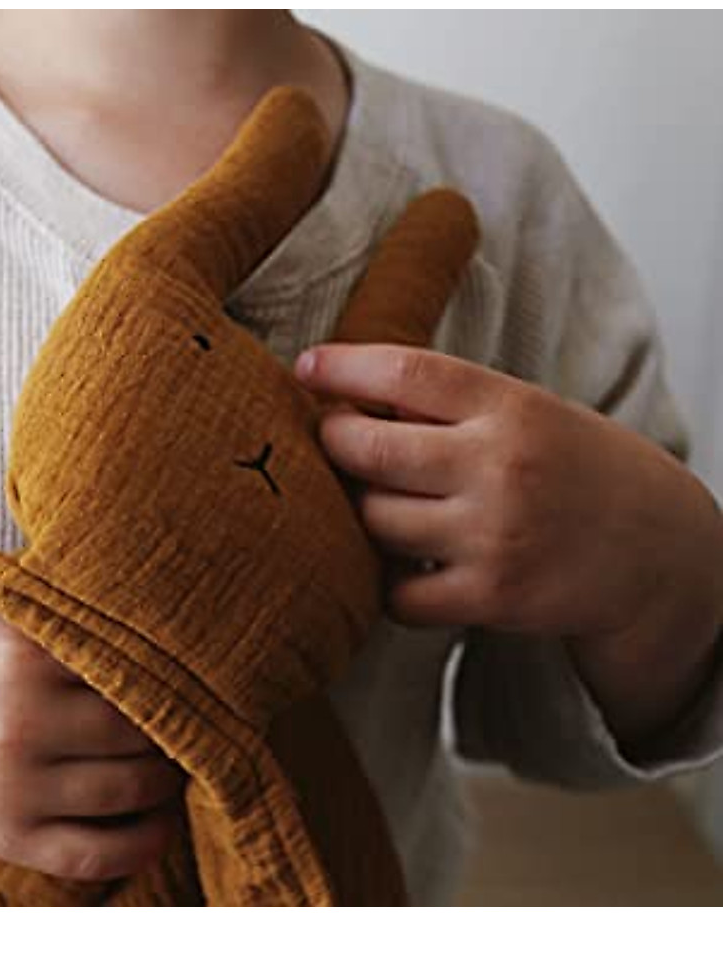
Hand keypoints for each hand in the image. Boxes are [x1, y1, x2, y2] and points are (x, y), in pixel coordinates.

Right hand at [0, 602, 183, 881]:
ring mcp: (11, 785)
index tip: (200, 663)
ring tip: (181, 757)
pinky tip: (162, 819)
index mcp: (19, 651)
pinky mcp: (7, 836)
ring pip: (129, 790)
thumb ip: (70, 600)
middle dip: (178, 724)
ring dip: (170, 778)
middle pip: (138, 729)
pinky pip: (97, 853)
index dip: (173, 665)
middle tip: (199, 713)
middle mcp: (16, 720)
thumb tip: (172, 595)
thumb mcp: (2, 607)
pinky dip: (145, 841)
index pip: (129, 662)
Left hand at [294, 343, 722, 739]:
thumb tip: (350, 394)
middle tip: (334, 441)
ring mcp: (494, 535)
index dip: (342, 368)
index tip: (306, 367)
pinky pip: (394, 591)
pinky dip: (386, 580)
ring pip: (372, 520)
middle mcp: (500, 466)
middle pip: (366, 449)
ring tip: (383, 503)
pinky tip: (406, 564)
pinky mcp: (490, 597)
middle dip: (333, 442)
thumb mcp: (529, 412)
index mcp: (510, 407)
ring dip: (362, 512)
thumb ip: (449, 403)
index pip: (405, 371)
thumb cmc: (575, 471)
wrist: (659, 555)